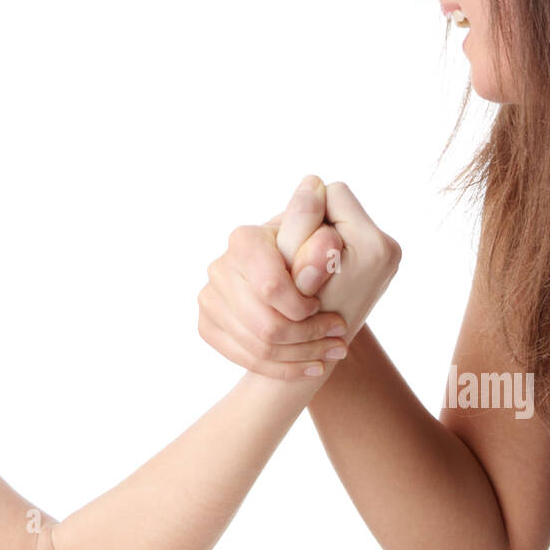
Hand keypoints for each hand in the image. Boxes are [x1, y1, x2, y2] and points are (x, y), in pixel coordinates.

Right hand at [198, 175, 399, 378]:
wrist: (307, 302)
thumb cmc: (329, 266)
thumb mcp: (331, 244)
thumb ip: (316, 226)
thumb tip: (314, 181)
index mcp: (246, 238)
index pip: (270, 285)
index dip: (302, 305)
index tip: (325, 306)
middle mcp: (219, 264)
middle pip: (263, 323)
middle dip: (306, 337)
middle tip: (340, 337)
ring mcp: (208, 294)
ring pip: (255, 346)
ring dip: (300, 356)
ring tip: (333, 353)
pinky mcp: (209, 321)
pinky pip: (241, 356)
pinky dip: (281, 368)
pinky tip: (313, 365)